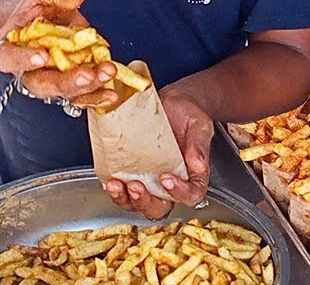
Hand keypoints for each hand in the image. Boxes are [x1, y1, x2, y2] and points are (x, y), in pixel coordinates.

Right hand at [0, 0, 118, 108]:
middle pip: (40, 84)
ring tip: (108, 73)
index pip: (8, 58)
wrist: (46, 17)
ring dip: (87, 89)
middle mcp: (29, 69)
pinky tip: (113, 93)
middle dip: (65, 82)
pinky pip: (82, 97)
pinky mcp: (72, 84)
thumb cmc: (38, 5)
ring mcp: (51, 79)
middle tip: (86, 74)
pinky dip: (97, 97)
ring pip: (64, 93)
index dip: (22, 60)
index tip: (42, 56)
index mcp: (10, 46)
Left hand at [104, 87, 212, 219]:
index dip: (180, 193)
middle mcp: (170, 182)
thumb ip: (199, 144)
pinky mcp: (131, 172)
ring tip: (117, 184)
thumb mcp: (199, 124)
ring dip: (126, 199)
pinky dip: (115, 191)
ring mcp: (150, 180)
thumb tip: (198, 164)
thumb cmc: (189, 113)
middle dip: (146, 202)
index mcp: (193, 174)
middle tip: (137, 186)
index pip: (192, 195)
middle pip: (161, 208)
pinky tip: (110, 180)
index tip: (167, 178)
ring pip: (138, 204)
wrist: (172, 102)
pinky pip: (122, 191)